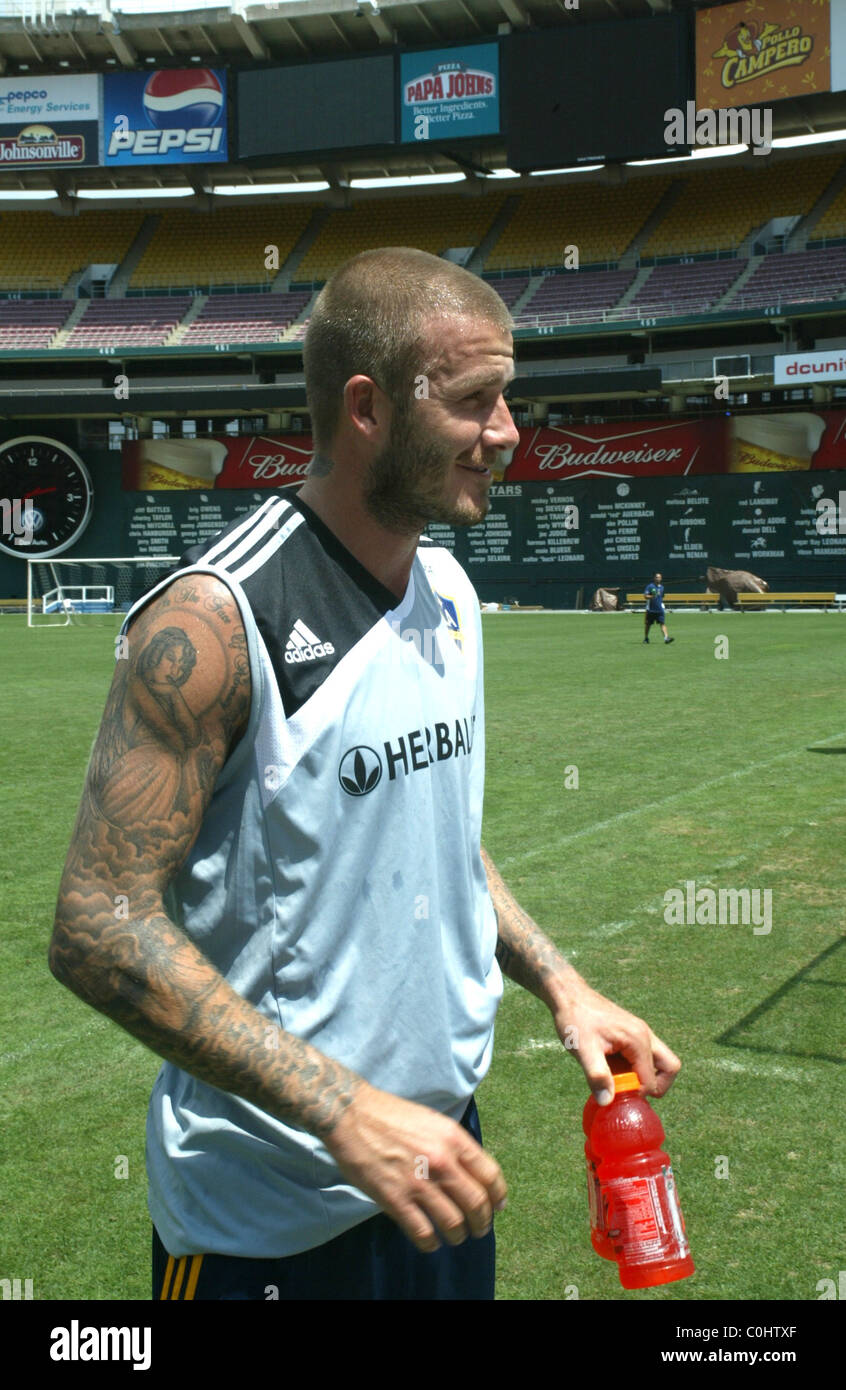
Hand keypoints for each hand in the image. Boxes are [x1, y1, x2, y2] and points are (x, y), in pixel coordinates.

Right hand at [323, 1082, 506, 1252]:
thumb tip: (469, 1174)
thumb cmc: (391, 1115)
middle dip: (482, 1222)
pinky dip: (431, 1243)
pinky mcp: (395, 1199)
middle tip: (478, 1229)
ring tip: (455, 1237)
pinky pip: (423, 1233)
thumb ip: (452, 1146)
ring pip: (454, 1223)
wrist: (351, 1114)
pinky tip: (430, 1242)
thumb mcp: (432, 1121)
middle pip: (477, 1204)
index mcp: (453, 1138)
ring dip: (458, 1235)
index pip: (490, 1175)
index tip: (497, 1208)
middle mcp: (442, 1161)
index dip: (498, 1197)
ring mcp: (419, 1182)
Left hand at [551, 978, 680, 1104]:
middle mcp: (645, 1035)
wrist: (569, 995)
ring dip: (643, 1076)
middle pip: (669, 1068)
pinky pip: (644, 1056)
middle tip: (630, 1092)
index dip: (636, 1094)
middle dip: (655, 1086)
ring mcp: (640, 1033)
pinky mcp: (632, 1033)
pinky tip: (611, 1068)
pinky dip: (634, 1068)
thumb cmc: (575, 1020)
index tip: (616, 1095)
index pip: (651, 1080)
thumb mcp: (583, 1049)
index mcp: (638, 1039)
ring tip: (618, 1079)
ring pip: (659, 1062)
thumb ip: (597, 1076)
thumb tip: (606, 1102)